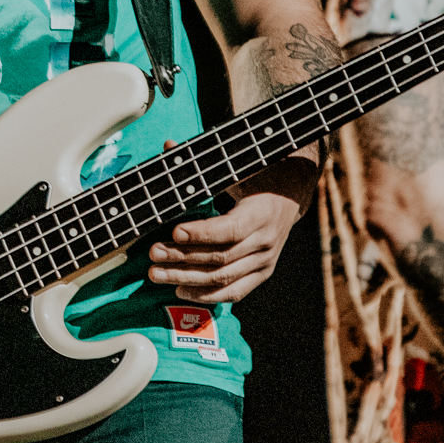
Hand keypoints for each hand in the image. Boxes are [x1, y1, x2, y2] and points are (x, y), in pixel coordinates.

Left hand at [145, 150, 316, 303]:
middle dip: (183, 257)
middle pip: (221, 257)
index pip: (231, 229)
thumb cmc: (257, 178)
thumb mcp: (237, 168)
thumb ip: (202, 164)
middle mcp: (266, 241)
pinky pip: (233, 292)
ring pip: (223, 278)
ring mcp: (265, 261)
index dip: (202, 233)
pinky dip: (206, 295)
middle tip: (153, 253)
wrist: (290, 195)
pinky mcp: (261, 274)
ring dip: (186, 278)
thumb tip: (168, 147)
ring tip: (156, 274)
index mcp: (262, 212)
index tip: (174, 231)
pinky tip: (179, 291)